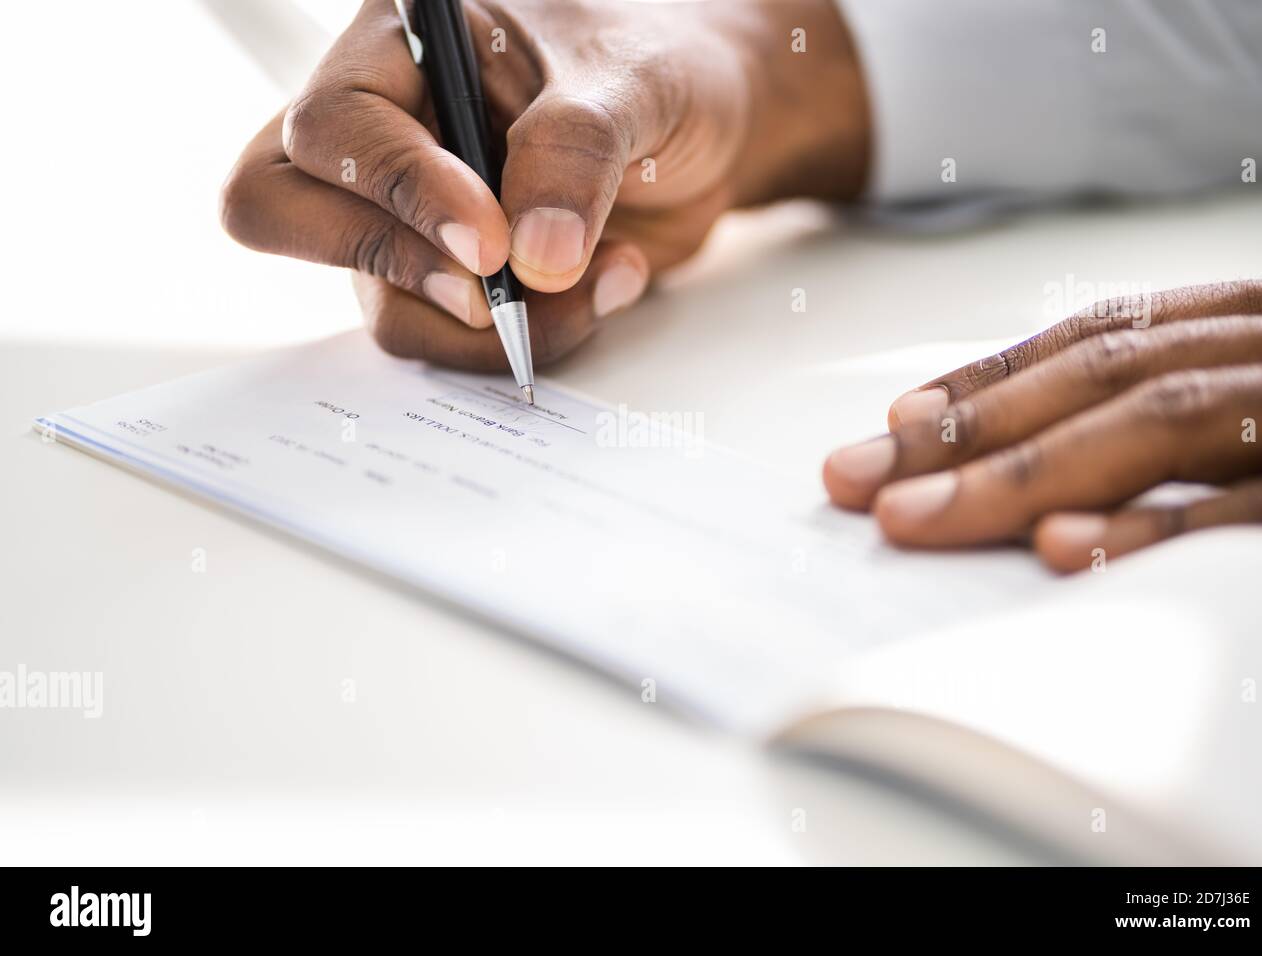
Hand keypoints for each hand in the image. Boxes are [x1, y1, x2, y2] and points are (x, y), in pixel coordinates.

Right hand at [221, 0, 866, 368]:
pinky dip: (531, 337)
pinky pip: (451, 336)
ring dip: (492, 324)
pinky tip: (606, 286)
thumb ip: (576, 155)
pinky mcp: (455, 275)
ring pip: (381, 299)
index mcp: (406, 42)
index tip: (493, 245)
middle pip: (283, 210)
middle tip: (493, 294)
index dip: (402, 192)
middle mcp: (388, 128)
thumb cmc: (662, 64)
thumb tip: (532, 263)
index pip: (337, 124)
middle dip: (395, 268)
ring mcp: (412, 211)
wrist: (709, 122)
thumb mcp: (634, 84)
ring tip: (602, 278)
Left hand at [823, 275, 1261, 570]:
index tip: (894, 420)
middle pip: (1106, 374)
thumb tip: (1067, 477)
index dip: (994, 377)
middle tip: (851, 479)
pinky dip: (1156, 522)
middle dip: (967, 427)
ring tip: (910, 517)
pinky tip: (1057, 550)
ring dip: (1021, 472)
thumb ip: (1211, 405)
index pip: (1109, 336)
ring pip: (1159, 420)